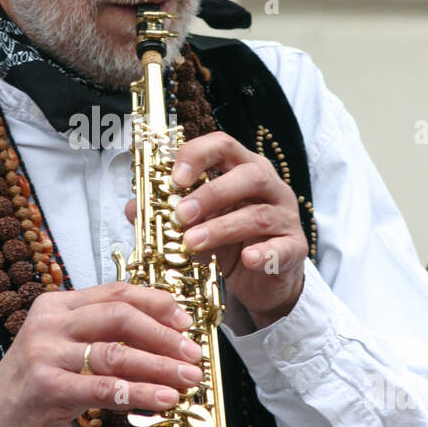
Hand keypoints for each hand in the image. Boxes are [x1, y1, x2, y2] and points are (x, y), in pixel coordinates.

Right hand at [0, 283, 203, 426]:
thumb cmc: (37, 387)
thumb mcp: (64, 348)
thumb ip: (102, 336)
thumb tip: (163, 336)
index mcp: (56, 306)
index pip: (116, 293)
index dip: (157, 304)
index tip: (185, 321)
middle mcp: (50, 324)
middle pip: (120, 317)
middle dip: (164, 335)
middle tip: (192, 353)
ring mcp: (46, 355)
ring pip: (117, 353)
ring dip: (160, 366)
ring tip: (188, 378)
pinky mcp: (49, 389)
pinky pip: (105, 388)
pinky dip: (141, 393)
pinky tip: (164, 399)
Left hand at [125, 131, 306, 329]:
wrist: (264, 281)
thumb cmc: (231, 243)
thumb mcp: (197, 225)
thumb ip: (168, 214)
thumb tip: (132, 207)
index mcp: (243, 170)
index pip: (224, 145)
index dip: (198, 155)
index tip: (175, 178)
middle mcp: (270, 187)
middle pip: (249, 176)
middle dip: (211, 194)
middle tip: (181, 214)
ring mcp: (286, 217)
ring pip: (258, 214)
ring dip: (222, 228)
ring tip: (191, 244)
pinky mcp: (295, 248)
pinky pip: (283, 247)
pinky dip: (264, 253)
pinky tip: (247, 260)